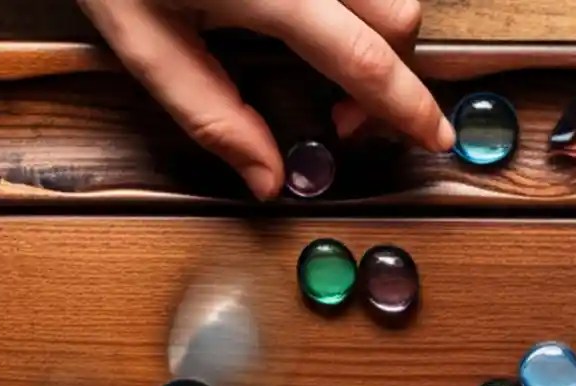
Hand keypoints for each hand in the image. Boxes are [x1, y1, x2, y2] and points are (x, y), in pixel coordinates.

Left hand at [77, 0, 451, 198]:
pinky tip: (321, 19)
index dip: (405, 108)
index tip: (432, 137)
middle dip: (394, 72)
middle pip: (399, 14)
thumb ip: (211, 115)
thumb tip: (269, 179)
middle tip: (348, 114)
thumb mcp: (144, 45)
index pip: (364, 61)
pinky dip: (359, 2)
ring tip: (333, 63)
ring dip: (381, 30)